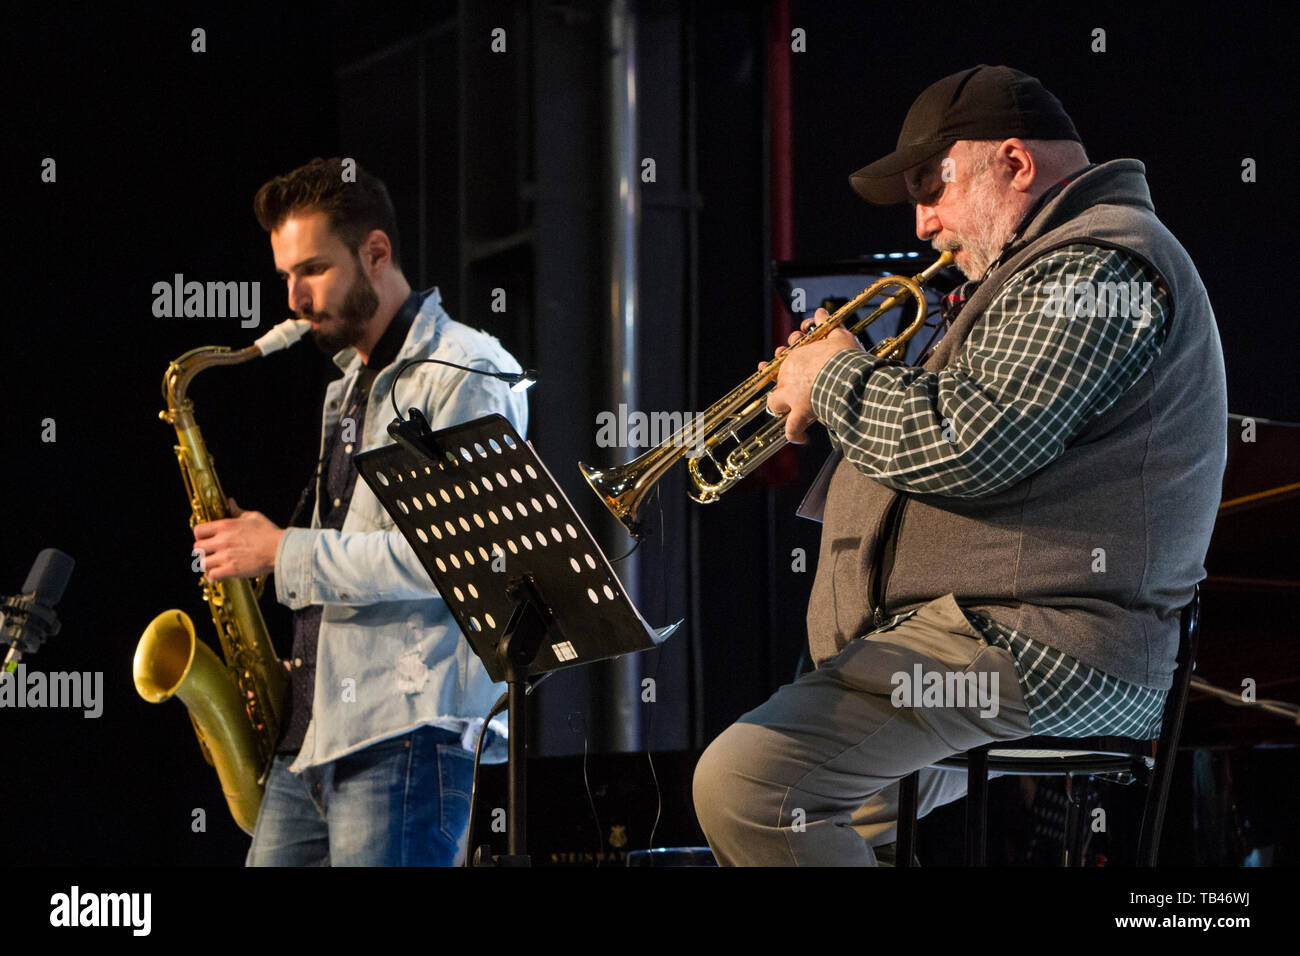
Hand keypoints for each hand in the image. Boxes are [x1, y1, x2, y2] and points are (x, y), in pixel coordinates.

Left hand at [192, 498, 283, 580]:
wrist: (281, 549)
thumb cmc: (269, 532)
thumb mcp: (253, 517)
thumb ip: (238, 511)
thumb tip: (230, 502)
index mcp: (225, 526)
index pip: (198, 530)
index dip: (199, 536)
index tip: (205, 539)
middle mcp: (222, 541)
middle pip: (197, 547)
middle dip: (203, 550)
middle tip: (210, 552)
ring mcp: (226, 556)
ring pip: (203, 563)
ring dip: (208, 564)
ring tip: (214, 564)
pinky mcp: (232, 569)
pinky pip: (212, 575)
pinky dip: (213, 576)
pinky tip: (218, 575)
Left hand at [762, 311, 861, 442]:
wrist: (846, 376)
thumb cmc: (843, 357)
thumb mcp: (837, 335)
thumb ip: (828, 324)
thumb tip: (821, 311)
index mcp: (796, 358)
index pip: (785, 355)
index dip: (789, 353)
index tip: (794, 349)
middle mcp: (789, 377)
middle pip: (777, 378)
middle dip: (781, 378)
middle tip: (789, 381)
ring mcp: (792, 397)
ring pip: (775, 404)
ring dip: (780, 406)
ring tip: (787, 408)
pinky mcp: (800, 415)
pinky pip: (792, 430)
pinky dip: (795, 435)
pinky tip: (799, 438)